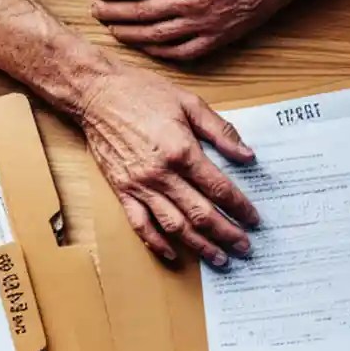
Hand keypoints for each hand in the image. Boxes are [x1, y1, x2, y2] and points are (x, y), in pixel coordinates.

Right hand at [77, 63, 258, 266]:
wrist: (96, 93)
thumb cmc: (142, 93)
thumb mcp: (189, 102)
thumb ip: (221, 131)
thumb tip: (248, 155)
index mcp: (182, 151)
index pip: (219, 188)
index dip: (240, 207)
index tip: (254, 219)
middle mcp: (162, 174)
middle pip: (201, 214)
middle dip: (227, 234)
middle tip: (245, 248)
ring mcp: (140, 186)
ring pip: (175, 226)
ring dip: (199, 245)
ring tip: (219, 258)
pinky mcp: (122, 191)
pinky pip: (141, 224)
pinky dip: (157, 243)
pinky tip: (173, 254)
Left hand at [91, 0, 322, 60]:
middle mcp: (192, 0)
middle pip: (139, 13)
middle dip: (112, 13)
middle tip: (96, 12)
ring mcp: (207, 23)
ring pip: (157, 36)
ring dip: (131, 35)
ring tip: (114, 30)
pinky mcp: (221, 37)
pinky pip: (184, 52)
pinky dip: (162, 52)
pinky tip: (150, 47)